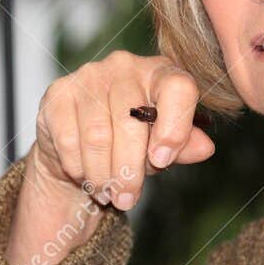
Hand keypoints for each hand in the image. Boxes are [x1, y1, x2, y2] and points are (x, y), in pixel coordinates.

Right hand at [29, 51, 214, 209]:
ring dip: (102, 174)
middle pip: (131, 120)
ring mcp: (88, 76)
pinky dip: (79, 167)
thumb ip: (183, 146)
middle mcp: (125, 65)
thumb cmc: (130, 141)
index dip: (174, 128)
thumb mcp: (162, 146)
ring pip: (97, 135)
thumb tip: (205, 148)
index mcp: (161, 72)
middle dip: (129, 169)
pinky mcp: (58, 92)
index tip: (162, 161)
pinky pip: (69, 139)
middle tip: (127, 199)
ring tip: (107, 194)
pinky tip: (85, 177)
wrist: (78, 142)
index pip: (178, 88)